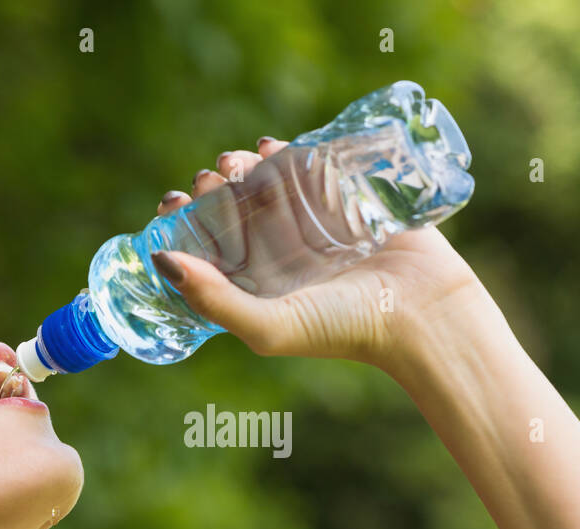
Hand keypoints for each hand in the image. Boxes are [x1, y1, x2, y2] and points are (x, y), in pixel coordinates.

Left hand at [150, 137, 492, 372]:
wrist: (419, 311)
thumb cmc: (342, 328)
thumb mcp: (268, 325)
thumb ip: (213, 300)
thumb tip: (160, 260)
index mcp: (257, 286)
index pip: (208, 248)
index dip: (185, 223)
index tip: (172, 204)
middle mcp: (280, 255)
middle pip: (232, 209)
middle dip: (212, 187)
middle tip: (209, 179)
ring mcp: (311, 224)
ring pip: (263, 184)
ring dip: (241, 167)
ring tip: (237, 162)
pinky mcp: (343, 200)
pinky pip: (305, 166)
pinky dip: (281, 152)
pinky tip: (267, 148)